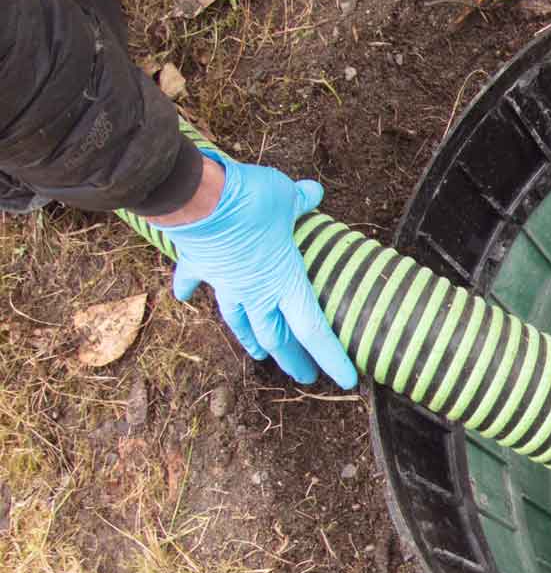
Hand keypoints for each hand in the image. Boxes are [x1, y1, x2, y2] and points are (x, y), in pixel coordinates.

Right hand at [151, 148, 357, 388]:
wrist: (196, 196)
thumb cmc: (250, 202)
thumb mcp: (286, 198)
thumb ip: (300, 200)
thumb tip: (313, 192)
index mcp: (285, 282)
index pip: (315, 331)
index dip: (332, 358)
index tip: (347, 380)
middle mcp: (255, 291)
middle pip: (277, 337)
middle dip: (292, 360)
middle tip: (305, 376)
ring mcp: (224, 282)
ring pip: (240, 321)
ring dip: (250, 340)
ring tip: (259, 354)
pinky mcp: (198, 265)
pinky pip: (194, 282)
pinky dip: (189, 289)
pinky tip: (183, 297)